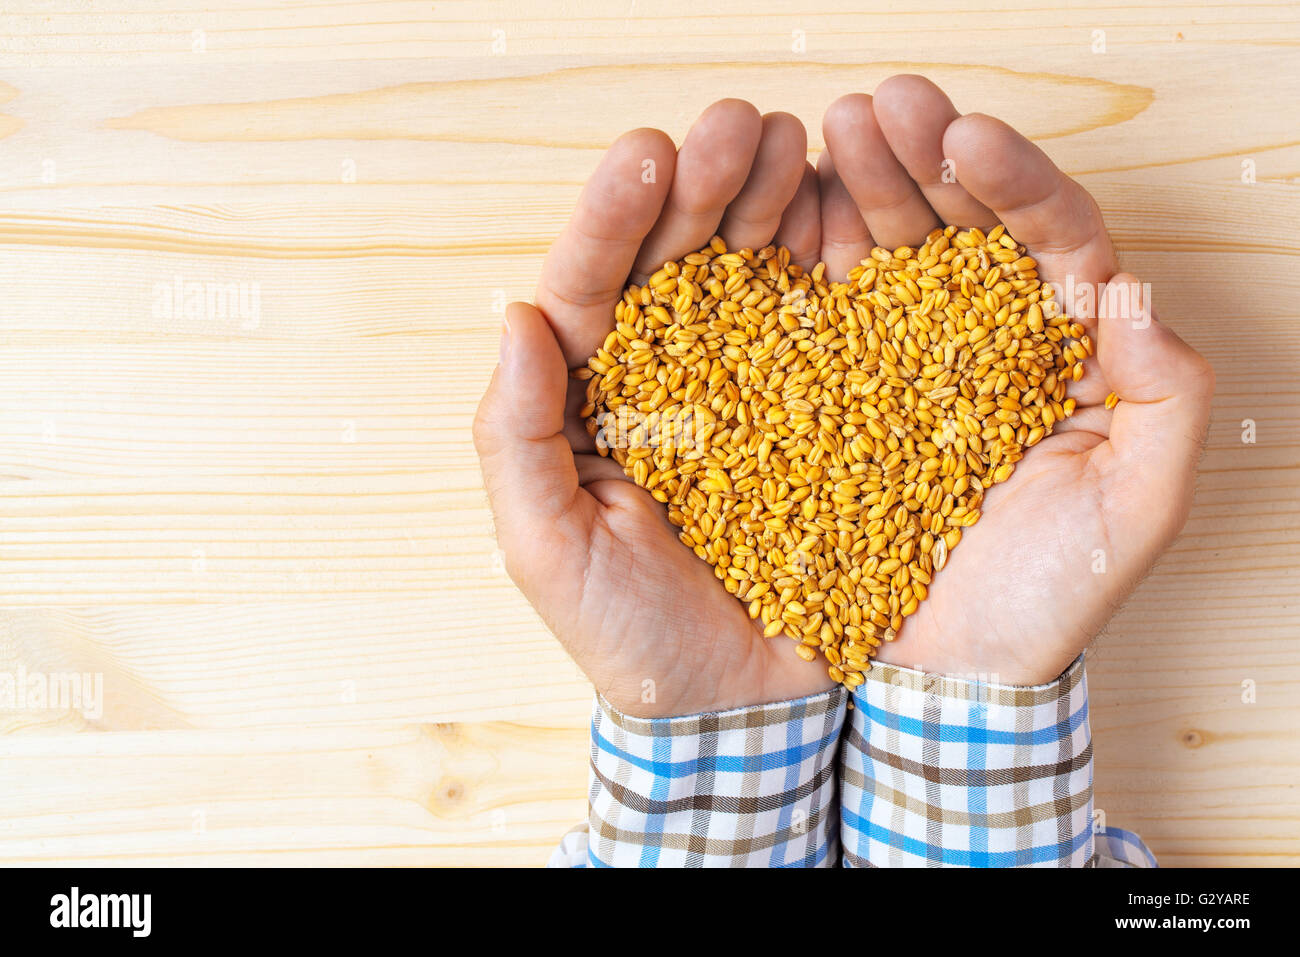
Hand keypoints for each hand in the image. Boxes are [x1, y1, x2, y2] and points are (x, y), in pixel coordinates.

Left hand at [474, 101, 833, 716]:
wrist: (737, 714)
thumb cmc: (628, 641)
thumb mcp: (545, 551)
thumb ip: (517, 439)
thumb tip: (514, 316)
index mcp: (592, 401)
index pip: (592, 289)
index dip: (613, 218)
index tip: (649, 151)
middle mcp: (667, 381)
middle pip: (675, 261)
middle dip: (702, 186)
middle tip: (741, 124)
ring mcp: (748, 392)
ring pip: (752, 278)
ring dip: (770, 204)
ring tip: (798, 144)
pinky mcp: (818, 415)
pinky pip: (826, 332)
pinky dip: (837, 272)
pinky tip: (851, 214)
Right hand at [816, 76, 1213, 684]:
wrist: (946, 677)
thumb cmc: (1049, 603)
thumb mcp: (1136, 512)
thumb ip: (1161, 401)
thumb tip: (1127, 294)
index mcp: (1063, 353)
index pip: (1051, 239)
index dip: (1013, 181)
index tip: (965, 138)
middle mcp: (982, 343)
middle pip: (961, 224)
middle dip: (923, 157)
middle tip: (882, 104)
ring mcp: (902, 364)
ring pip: (885, 252)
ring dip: (860, 185)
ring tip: (827, 133)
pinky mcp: (834, 394)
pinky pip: (819, 314)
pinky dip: (801, 261)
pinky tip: (783, 216)